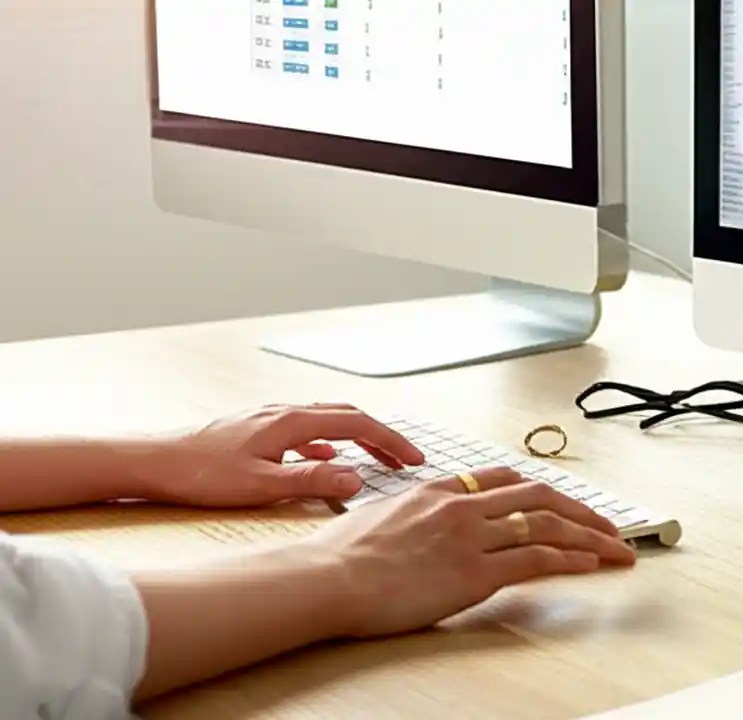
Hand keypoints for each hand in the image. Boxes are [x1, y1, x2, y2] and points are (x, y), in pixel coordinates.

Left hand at [142, 403, 424, 507]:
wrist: (152, 461)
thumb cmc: (200, 473)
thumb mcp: (262, 486)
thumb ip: (312, 483)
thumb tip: (356, 480)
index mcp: (292, 422)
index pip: (358, 424)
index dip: (391, 441)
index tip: (415, 460)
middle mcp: (285, 413)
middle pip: (348, 417)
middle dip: (382, 437)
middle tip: (406, 461)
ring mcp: (270, 420)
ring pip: (328, 422)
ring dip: (357, 439)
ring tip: (375, 460)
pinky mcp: (257, 432)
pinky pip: (306, 431)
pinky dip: (328, 443)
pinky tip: (325, 460)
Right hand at [305, 466, 636, 637]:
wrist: (326, 579)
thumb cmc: (338, 557)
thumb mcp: (377, 519)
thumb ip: (409, 517)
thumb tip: (413, 527)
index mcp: (437, 490)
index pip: (503, 479)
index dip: (540, 490)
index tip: (561, 502)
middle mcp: (461, 506)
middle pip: (538, 494)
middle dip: (580, 509)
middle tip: (608, 524)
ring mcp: (470, 537)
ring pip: (546, 523)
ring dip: (589, 535)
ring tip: (616, 547)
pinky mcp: (474, 573)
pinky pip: (535, 561)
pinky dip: (569, 560)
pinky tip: (590, 564)